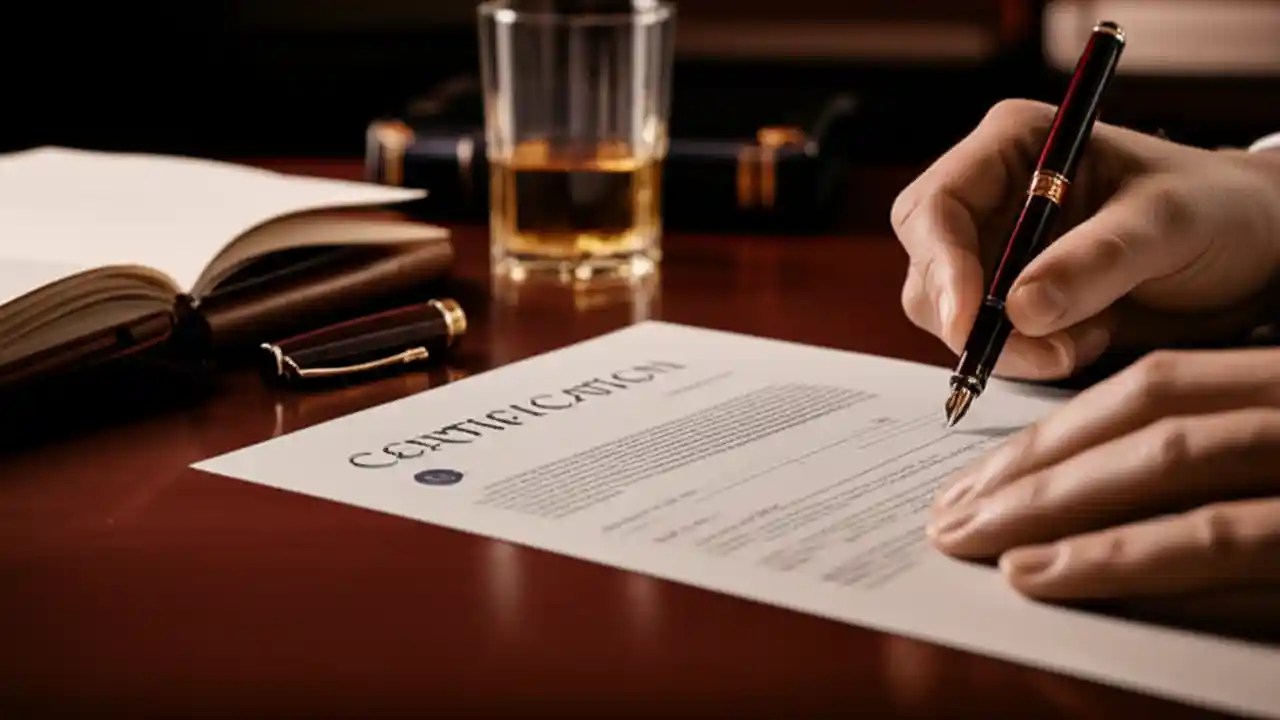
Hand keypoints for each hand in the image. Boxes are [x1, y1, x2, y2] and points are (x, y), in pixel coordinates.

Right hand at [891, 99, 1279, 380]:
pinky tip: (1085, 340)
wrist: (1252, 251)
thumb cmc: (1217, 210)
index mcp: (1012, 146)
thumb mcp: (1168, 223)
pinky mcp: (1011, 298)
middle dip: (973, 319)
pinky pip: (986, 341)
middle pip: (928, 268)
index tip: (970, 322)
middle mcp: (990, 196)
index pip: (936, 207)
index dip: (942, 266)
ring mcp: (996, 251)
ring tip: (1084, 342)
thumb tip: (1020, 309)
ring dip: (1007, 346)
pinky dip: (1027, 357)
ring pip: (950, 314)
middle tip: (1043, 352)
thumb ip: (1097, 261)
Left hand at [927, 347, 1279, 636]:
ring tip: (975, 542)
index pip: (1156, 385)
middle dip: (1036, 469)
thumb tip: (1076, 501)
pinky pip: (1216, 539)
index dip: (1058, 430)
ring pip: (1168, 464)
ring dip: (1058, 504)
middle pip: (1148, 422)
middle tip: (950, 515)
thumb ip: (1198, 467)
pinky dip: (1121, 555)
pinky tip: (1044, 573)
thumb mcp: (1265, 469)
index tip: (980, 476)